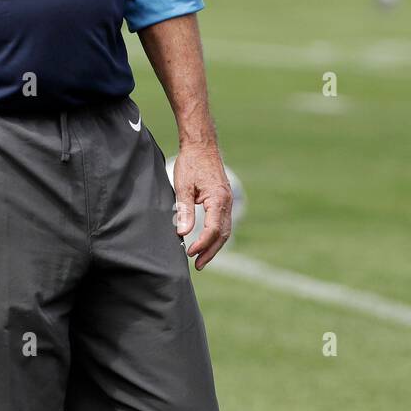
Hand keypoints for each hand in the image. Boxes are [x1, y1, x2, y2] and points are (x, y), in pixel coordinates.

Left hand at [172, 143, 231, 269]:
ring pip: (224, 230)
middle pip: (222, 234)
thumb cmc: (191, 163)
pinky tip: (205, 242)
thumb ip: (184, 210)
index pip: (212, 230)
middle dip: (210, 251)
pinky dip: (215, 235)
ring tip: (201, 259)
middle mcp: (227, 202)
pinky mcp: (224, 200)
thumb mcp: (183, 186)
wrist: (201, 145)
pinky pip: (223, 222)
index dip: (201, 244)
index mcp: (218, 199)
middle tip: (197, 265)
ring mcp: (227, 201)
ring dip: (213, 246)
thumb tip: (183, 234)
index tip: (189, 253)